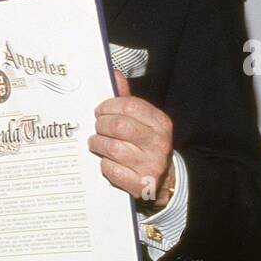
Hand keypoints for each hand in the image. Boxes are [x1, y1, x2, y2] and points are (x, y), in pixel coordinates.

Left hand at [89, 69, 174, 206]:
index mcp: (161, 123)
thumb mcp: (143, 121)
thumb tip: (114, 75)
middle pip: (118, 126)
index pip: (130, 106)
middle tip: (97, 128)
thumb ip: (127, 100)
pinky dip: (104, 165)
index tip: (100, 111)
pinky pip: (112, 170)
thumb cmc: (146, 146)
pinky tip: (106, 162)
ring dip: (98, 145)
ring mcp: (151, 165)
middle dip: (101, 125)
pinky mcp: (141, 185)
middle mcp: (159, 143)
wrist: (164, 180)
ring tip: (96, 144)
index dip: (109, 106)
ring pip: (112, 148)